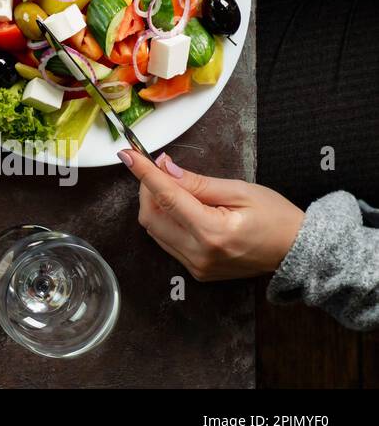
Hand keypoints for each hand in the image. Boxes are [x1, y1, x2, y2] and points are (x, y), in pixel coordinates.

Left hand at [122, 150, 304, 280]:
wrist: (297, 251)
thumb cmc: (275, 217)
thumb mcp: (239, 190)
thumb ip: (197, 182)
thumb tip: (164, 167)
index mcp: (213, 232)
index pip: (166, 198)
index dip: (144, 173)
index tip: (128, 154)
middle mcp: (200, 254)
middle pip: (151, 216)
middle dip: (149, 188)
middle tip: (162, 169)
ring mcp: (197, 267)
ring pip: (155, 230)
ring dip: (155, 205)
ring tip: (177, 188)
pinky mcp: (197, 271)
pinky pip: (166, 242)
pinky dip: (165, 221)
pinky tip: (182, 209)